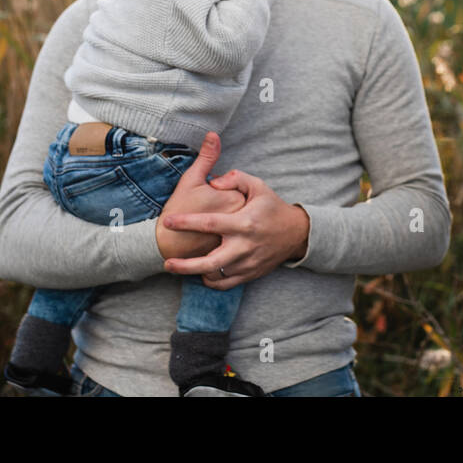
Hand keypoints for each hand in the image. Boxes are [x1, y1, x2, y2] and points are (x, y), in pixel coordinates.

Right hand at [155, 133, 247, 261]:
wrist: (167, 244)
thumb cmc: (179, 210)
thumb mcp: (191, 179)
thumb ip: (207, 157)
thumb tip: (213, 135)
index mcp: (236, 199)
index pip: (237, 187)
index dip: (219, 189)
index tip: (205, 197)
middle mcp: (242, 219)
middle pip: (240, 203)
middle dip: (224, 204)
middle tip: (205, 209)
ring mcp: (240, 236)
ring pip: (238, 220)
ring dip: (226, 220)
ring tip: (206, 223)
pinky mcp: (234, 250)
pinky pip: (235, 236)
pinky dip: (225, 235)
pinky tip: (209, 236)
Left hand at [159, 169, 310, 289]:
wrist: (296, 233)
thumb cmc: (272, 208)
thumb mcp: (258, 186)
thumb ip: (235, 179)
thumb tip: (213, 182)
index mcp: (244, 223)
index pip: (209, 223)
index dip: (186, 222)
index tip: (168, 222)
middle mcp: (244, 246)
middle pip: (209, 262)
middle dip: (185, 265)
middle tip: (166, 262)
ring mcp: (247, 263)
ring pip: (215, 276)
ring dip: (195, 273)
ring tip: (180, 266)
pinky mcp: (250, 274)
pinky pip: (225, 284)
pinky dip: (211, 280)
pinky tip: (202, 272)